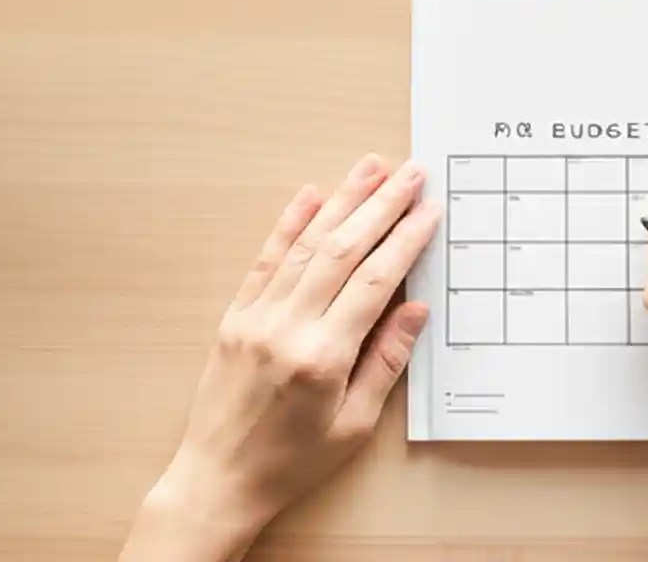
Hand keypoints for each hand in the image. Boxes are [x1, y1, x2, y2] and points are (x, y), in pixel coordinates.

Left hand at [121, 154, 439, 560]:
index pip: (374, 282)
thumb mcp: (354, 424)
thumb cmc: (292, 462)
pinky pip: (266, 260)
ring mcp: (256, 317)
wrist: (218, 480)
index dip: (405, 240)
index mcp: (322, 357)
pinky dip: (290, 224)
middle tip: (411, 172)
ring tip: (371, 167)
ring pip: (306, 245)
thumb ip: (386, 362)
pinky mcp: (235, 316)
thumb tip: (415, 309)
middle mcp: (287, 327)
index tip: (429, 210)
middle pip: (343, 250)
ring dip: (342, 201)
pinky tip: (311, 195)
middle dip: (381, 206)